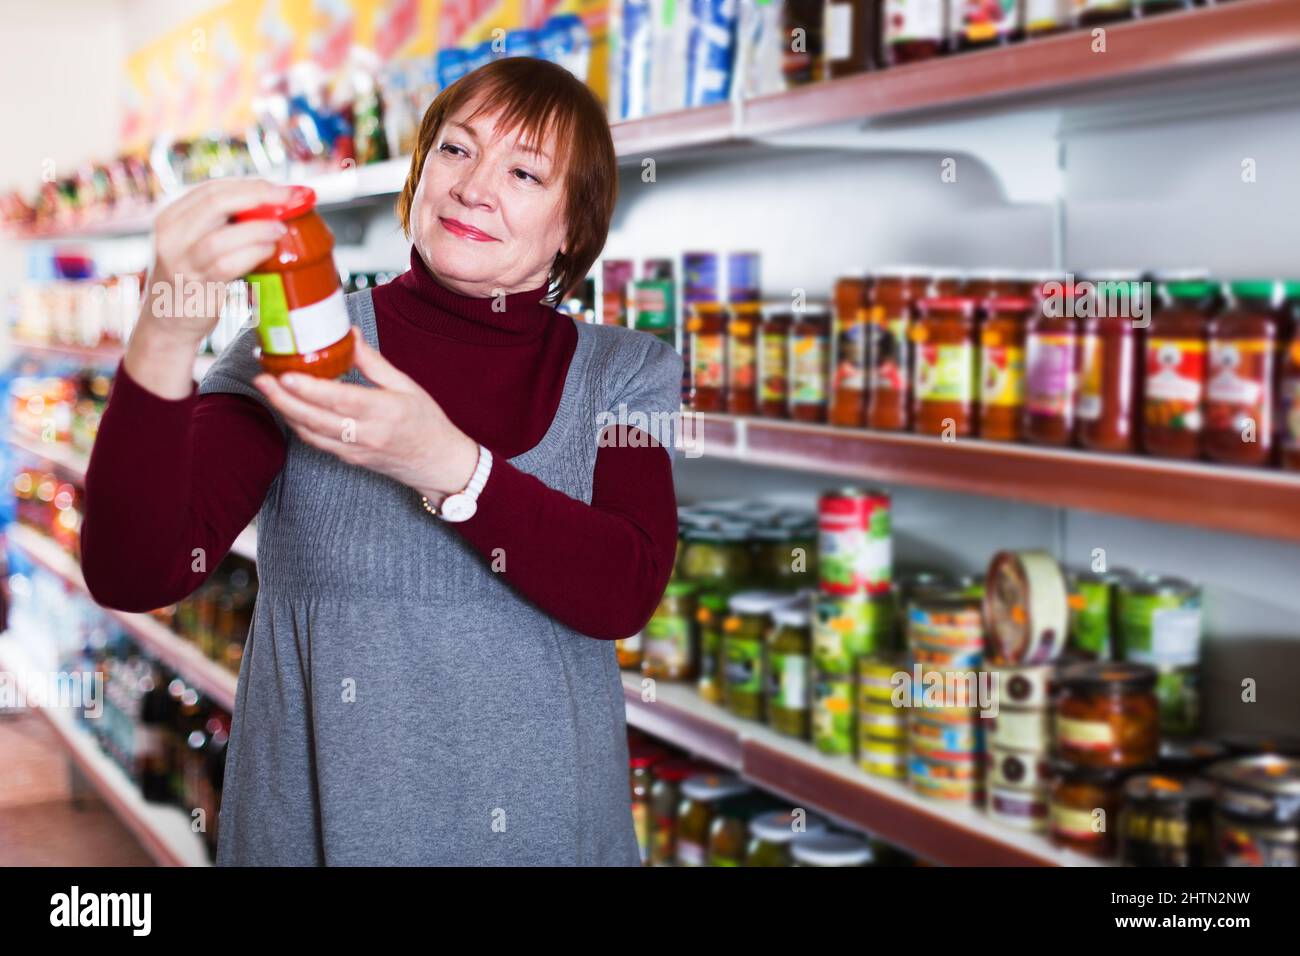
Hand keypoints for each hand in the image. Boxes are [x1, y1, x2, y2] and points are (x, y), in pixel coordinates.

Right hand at [141, 178, 296, 345]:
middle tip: (286, 199)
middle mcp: (170, 236)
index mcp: (169, 218)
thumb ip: (220, 224)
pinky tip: (269, 249)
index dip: (248, 184)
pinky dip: (252, 254)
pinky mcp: (196, 288)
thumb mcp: (193, 242)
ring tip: (280, 228)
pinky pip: (226, 265)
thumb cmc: (190, 279)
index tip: (279, 188)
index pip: (210, 189)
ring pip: (221, 237)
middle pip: (215, 203)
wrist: (166, 323)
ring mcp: (180, 263)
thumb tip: (269, 204)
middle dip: (256, 196)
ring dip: (257, 229)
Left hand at [252, 327, 480, 499]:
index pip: (342, 400)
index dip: (311, 389)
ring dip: (286, 411)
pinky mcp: (349, 459)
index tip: (286, 374)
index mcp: (387, 411)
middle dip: (284, 399)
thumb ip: (373, 362)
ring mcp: (356, 450)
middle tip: (262, 378)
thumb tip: (348, 334)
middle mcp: (369, 433)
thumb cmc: (426, 422)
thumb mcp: (406, 385)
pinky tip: (287, 407)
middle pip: (317, 419)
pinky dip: (298, 424)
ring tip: (267, 388)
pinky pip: (316, 442)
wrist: (438, 464)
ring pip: (311, 433)